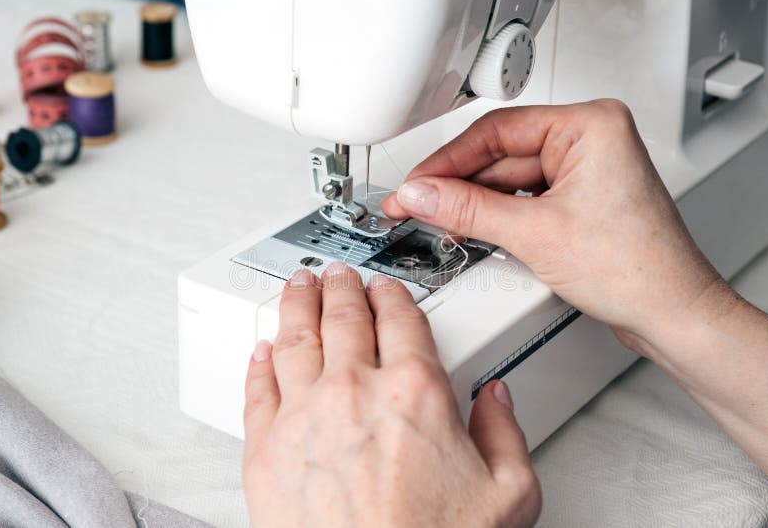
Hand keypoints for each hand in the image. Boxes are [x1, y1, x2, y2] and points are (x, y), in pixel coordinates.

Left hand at [242, 263, 540, 527]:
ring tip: (300, 286)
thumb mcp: (509, 493)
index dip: (393, 294)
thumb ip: (506, 432)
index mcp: (414, 392)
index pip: (400, 319)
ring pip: (296, 337)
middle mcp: (354, 391)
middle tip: (339, 274)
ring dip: (299, 304)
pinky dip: (260, 362)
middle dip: (342, 287)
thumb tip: (496, 397)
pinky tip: (264, 349)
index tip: (387, 289)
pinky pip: (258, 388)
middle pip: (344, 316)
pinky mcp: (265, 449)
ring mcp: (303, 416)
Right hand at [382, 101, 767, 484]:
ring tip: (440, 222)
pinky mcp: (579, 198)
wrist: (670, 314)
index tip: (416, 183)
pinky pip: (524, 196)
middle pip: (500, 154)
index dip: (447, 160)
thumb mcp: (535, 234)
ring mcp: (585, 170)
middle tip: (416, 205)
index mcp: (590, 126)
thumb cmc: (636, 269)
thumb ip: (467, 209)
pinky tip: (471, 228)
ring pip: (509, 177)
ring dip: (474, 202)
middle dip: (457, 185)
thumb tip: (421, 194)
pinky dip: (496, 214)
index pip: (497, 131)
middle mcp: (591, 140)